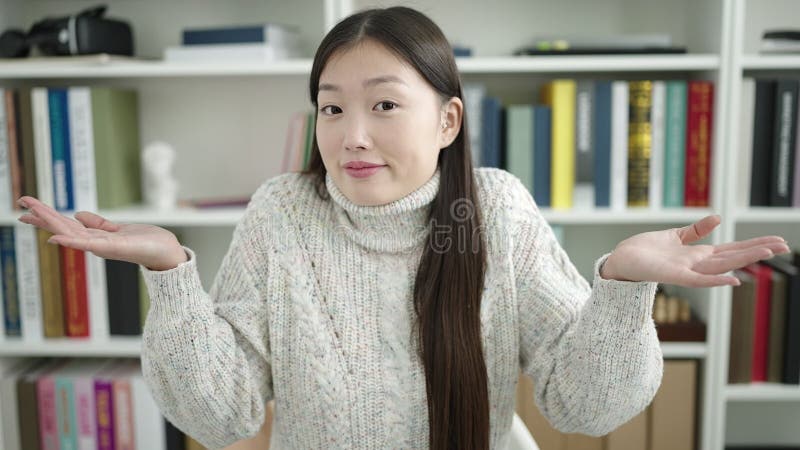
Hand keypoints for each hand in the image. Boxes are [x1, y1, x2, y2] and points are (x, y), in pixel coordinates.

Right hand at [17, 196, 187, 270]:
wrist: (166, 251)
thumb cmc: (147, 242)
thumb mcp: (119, 228)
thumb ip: (99, 224)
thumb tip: (78, 214)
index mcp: (96, 236)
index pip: (66, 224)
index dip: (47, 215)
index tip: (27, 206)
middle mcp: (95, 243)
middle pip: (63, 228)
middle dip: (42, 217)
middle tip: (20, 207)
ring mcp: (102, 246)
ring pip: (70, 233)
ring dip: (50, 223)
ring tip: (29, 214)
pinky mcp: (113, 247)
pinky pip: (88, 244)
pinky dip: (71, 241)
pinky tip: (55, 238)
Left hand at [600, 215, 789, 287]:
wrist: (622, 260)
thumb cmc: (646, 251)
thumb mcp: (674, 236)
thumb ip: (696, 231)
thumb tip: (718, 219)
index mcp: (698, 255)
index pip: (733, 249)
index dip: (755, 245)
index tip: (778, 240)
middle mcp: (697, 264)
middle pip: (734, 257)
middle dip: (759, 251)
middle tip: (785, 245)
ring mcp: (687, 271)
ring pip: (722, 266)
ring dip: (744, 261)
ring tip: (768, 254)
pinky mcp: (673, 275)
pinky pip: (698, 280)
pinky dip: (715, 281)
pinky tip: (734, 280)